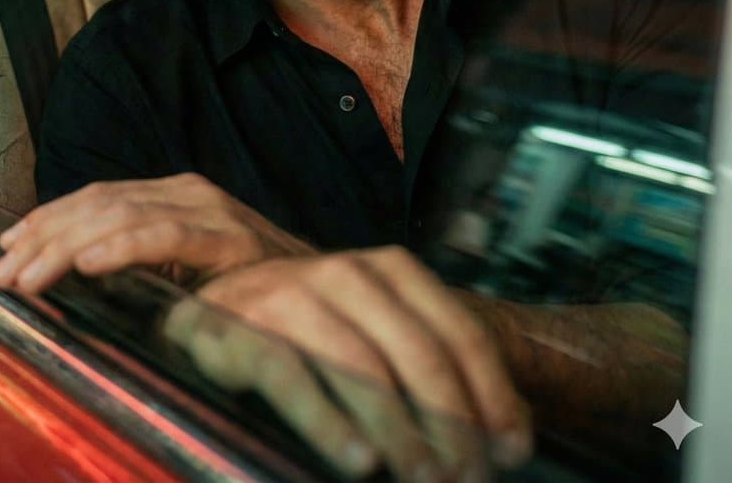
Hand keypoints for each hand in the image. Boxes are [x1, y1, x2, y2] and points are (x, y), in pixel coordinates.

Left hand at [0, 172, 312, 292]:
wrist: (319, 292)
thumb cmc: (245, 285)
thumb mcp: (183, 265)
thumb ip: (140, 255)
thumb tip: (72, 265)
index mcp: (173, 193)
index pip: (97, 197)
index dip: (48, 219)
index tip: (7, 247)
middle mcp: (188, 191)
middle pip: (100, 204)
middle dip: (44, 238)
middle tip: (3, 274)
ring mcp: (210, 211)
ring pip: (120, 217)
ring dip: (65, 248)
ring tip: (29, 276)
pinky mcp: (228, 239)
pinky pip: (164, 237)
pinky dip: (121, 247)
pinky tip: (88, 264)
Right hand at [164, 247, 531, 480]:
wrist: (219, 299)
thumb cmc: (316, 330)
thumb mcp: (380, 332)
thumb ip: (434, 367)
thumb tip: (509, 439)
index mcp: (390, 268)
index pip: (457, 332)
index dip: (491, 395)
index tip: (511, 453)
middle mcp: (346, 272)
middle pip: (416, 351)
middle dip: (450, 424)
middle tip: (466, 480)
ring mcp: (293, 294)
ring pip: (361, 365)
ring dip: (399, 431)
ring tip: (425, 479)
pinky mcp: (244, 327)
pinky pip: (292, 378)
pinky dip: (330, 424)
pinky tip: (360, 462)